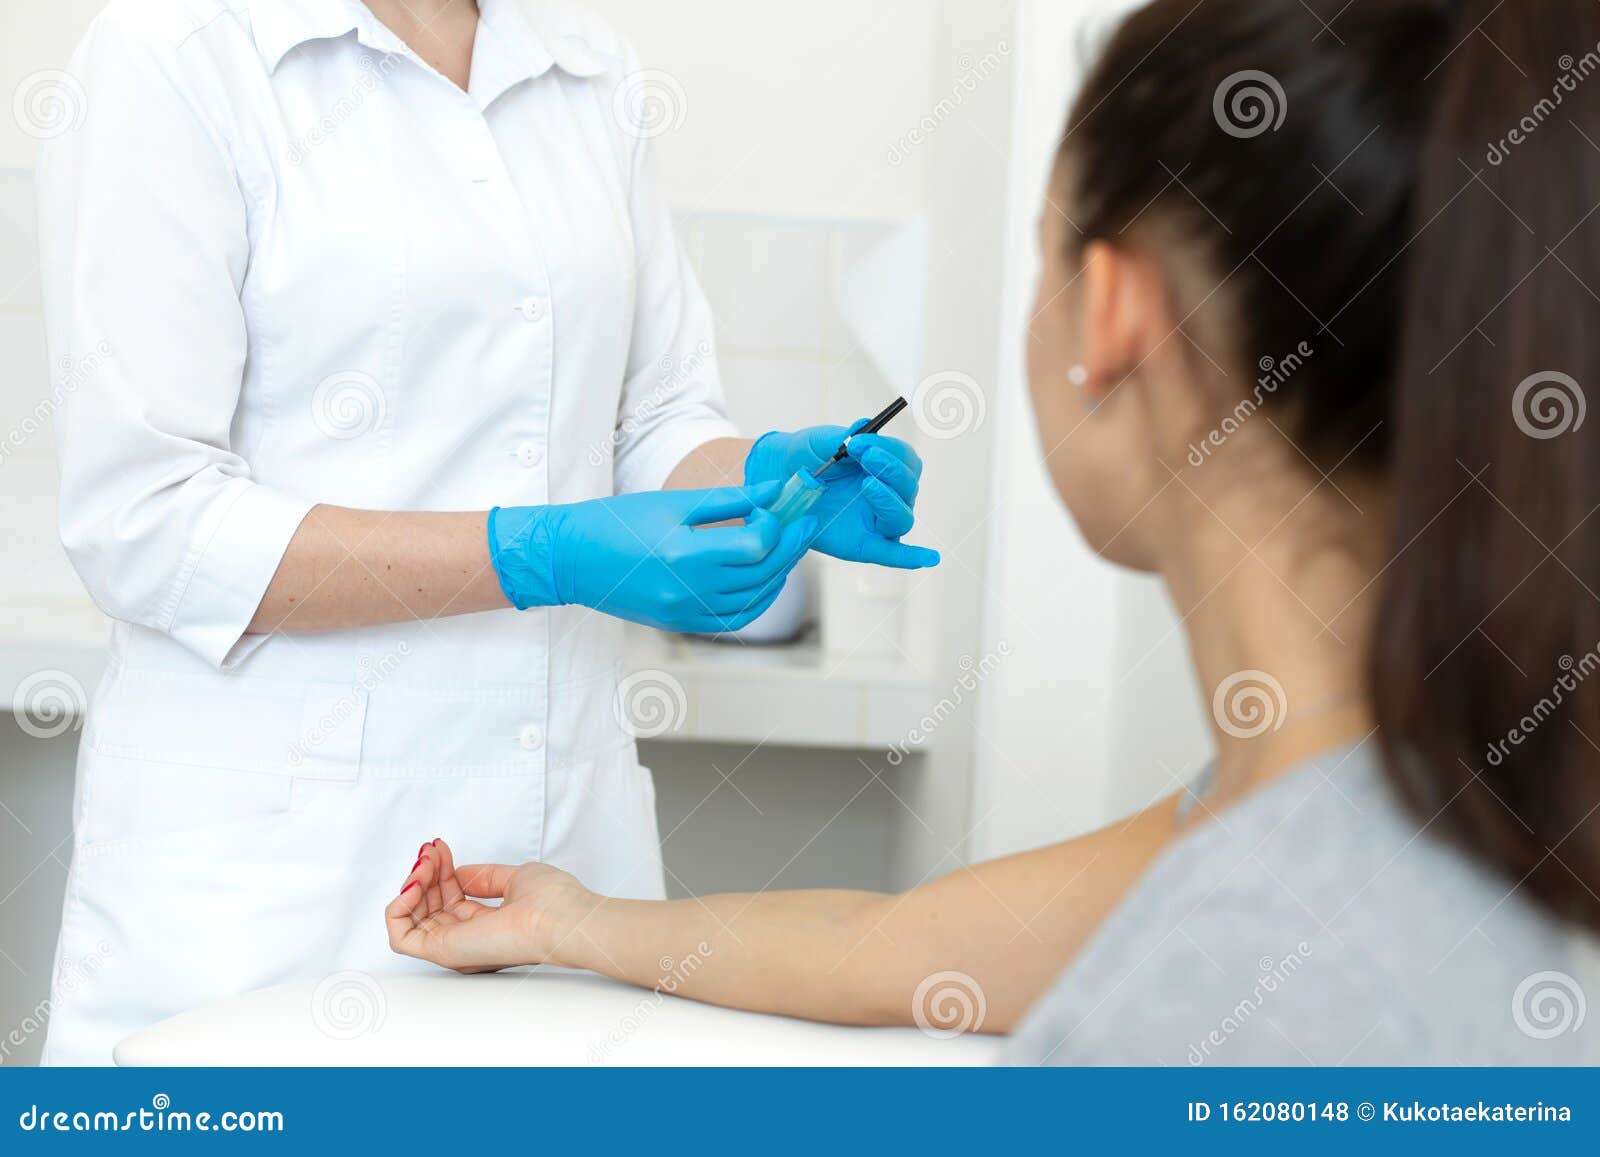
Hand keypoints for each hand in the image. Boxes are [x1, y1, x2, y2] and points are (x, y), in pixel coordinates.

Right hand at [386, 839, 591, 973]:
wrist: (562, 919)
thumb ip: (483, 877)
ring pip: (411, 917)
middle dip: (424, 872)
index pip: (448, 899)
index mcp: (485, 925)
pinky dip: (398, 908)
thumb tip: (457, 873)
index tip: (439, 846)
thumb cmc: (552, 901)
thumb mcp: (514, 878)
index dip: (439, 870)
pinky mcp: (442, 951)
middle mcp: (468, 938)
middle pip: (428, 906)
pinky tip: (414, 884)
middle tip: (431, 850)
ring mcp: (454, 946)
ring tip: (425, 862)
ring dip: (412, 883)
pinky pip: (400, 937)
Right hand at [488, 483, 818, 632]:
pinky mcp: (681, 623)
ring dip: (778, 573)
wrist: (571, 559)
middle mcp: (689, 589)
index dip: (775, 523)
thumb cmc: (616, 522)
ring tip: (788, 548)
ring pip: (754, 598)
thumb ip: (728, 500)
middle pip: (762, 572)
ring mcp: (685, 611)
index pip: (757, 543)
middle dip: (790, 546)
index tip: (778, 506)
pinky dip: (758, 600)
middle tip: (803, 523)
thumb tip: (774, 489)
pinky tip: (766, 580)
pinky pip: (734, 618)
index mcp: (686, 553)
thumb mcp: (672, 503)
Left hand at [743, 425, 938, 569]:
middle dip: (890, 468)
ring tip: (867, 484)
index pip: (905, 459)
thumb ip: (842, 437)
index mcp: (885, 467)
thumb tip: (864, 427)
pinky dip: (911, 557)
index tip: (858, 441)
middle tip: (864, 455)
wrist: (777, 477)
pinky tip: (930, 558)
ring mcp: (877, 521)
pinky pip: (892, 553)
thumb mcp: (821, 443)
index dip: (889, 449)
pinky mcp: (863, 545)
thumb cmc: (805, 458)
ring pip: (902, 516)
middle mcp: (888, 494)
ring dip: (890, 499)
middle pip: (909, 487)